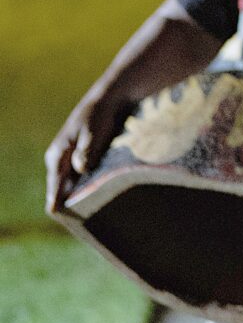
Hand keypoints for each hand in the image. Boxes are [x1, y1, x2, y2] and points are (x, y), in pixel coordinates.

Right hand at [45, 89, 127, 212]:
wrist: (108, 101)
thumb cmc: (99, 116)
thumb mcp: (93, 132)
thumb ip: (87, 151)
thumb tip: (81, 168)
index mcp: (57, 156)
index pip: (54, 188)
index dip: (58, 205)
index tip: (66, 220)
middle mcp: (59, 161)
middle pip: (61, 191)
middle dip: (71, 204)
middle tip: (86, 221)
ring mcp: (69, 161)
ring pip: (72, 186)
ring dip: (81, 196)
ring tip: (94, 214)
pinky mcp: (81, 160)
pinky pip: (80, 180)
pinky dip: (87, 188)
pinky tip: (100, 198)